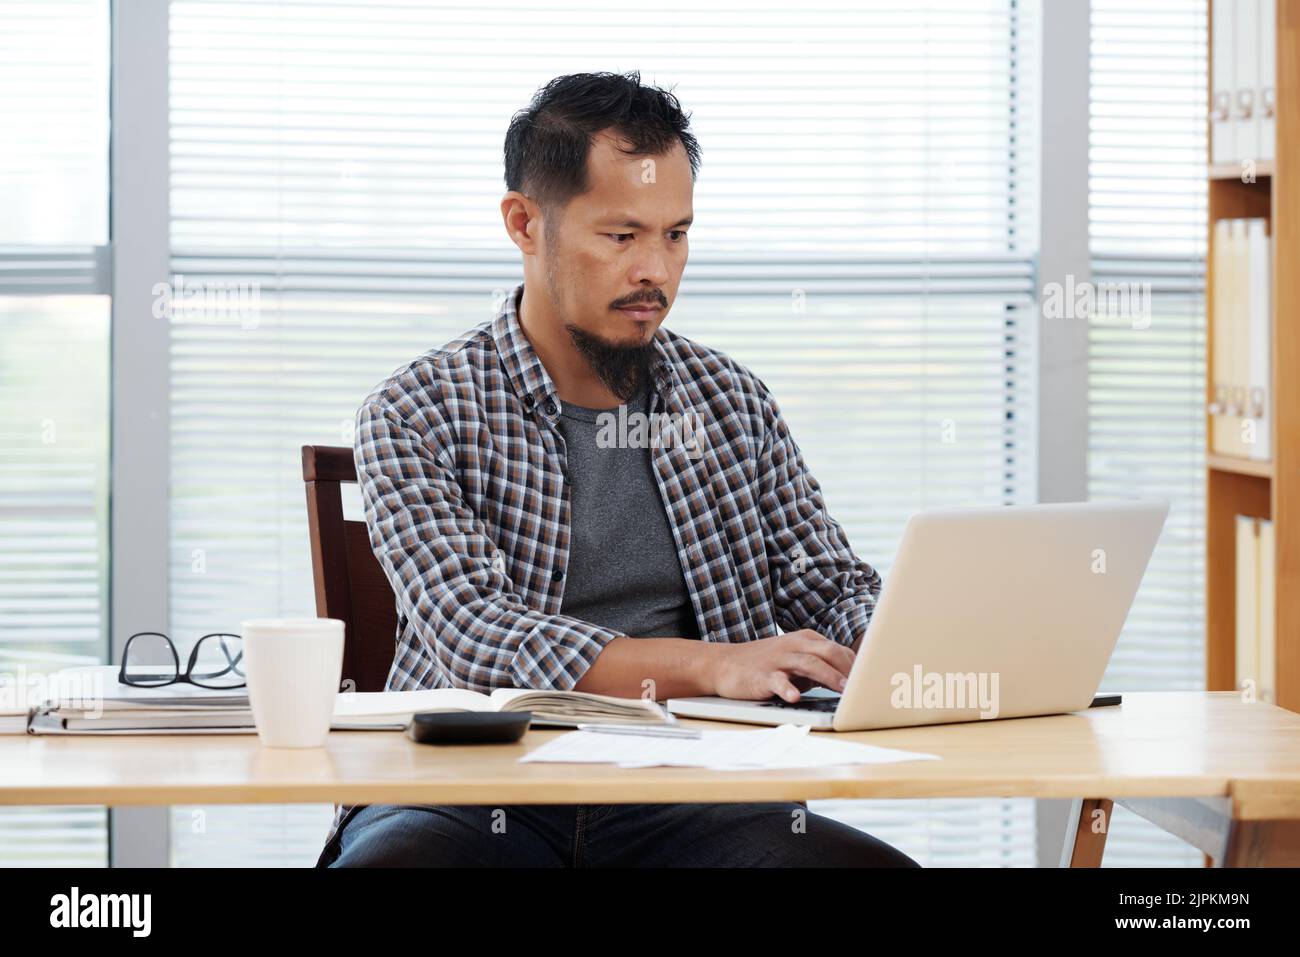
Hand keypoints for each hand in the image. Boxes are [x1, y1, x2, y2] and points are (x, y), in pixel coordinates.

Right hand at [707, 630, 854, 702]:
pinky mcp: (761, 675)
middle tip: (864, 685)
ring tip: (843, 689)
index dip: (857, 666)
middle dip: (848, 668)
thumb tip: (851, 682)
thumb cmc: (766, 665)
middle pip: (827, 652)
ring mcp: (777, 659)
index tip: (873, 681)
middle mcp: (794, 646)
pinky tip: (795, 697)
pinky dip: (787, 688)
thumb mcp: (796, 662)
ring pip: (808, 663)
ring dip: (828, 676)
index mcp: (805, 640)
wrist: (725, 664)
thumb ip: (820, 668)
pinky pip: (777, 681)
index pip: (838, 650)